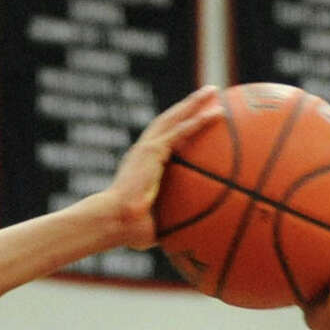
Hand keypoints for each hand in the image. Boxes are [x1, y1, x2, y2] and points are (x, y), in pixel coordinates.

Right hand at [100, 86, 221, 249]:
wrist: (114, 220)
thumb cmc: (129, 230)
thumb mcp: (155, 225)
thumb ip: (171, 222)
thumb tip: (190, 238)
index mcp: (142, 166)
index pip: (163, 141)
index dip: (178, 128)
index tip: (194, 120)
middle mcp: (143, 152)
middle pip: (169, 122)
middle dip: (188, 106)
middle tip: (208, 95)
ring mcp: (147, 149)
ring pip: (174, 119)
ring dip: (194, 104)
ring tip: (213, 91)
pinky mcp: (151, 151)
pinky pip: (179, 132)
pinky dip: (197, 121)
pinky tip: (215, 113)